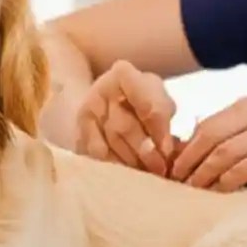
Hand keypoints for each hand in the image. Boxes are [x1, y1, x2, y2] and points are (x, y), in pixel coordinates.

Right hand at [75, 60, 176, 175]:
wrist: (108, 98)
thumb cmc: (141, 99)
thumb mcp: (158, 99)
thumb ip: (162, 118)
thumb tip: (164, 150)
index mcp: (124, 75)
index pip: (145, 105)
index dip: (158, 131)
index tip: (168, 150)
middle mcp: (100, 89)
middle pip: (123, 126)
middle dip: (144, 151)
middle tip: (159, 168)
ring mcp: (86, 111)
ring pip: (109, 142)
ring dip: (130, 162)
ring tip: (147, 172)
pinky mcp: (78, 130)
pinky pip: (95, 153)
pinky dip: (114, 165)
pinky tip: (127, 172)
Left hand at [169, 96, 246, 192]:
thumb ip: (231, 138)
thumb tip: (187, 154)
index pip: (206, 125)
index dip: (185, 148)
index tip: (171, 168)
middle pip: (210, 136)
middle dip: (188, 160)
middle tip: (174, 181)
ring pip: (223, 153)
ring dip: (203, 174)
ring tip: (191, 190)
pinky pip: (243, 169)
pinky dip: (225, 183)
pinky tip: (217, 193)